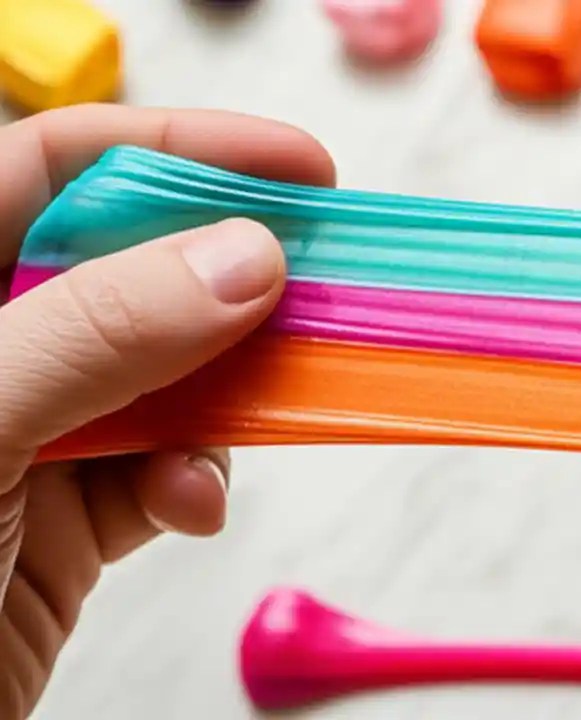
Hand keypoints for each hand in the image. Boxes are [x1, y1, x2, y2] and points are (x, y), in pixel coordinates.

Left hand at [0, 104, 333, 717]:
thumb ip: (97, 334)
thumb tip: (239, 262)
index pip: (54, 167)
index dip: (179, 150)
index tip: (299, 170)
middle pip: (134, 268)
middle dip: (228, 278)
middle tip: (320, 283)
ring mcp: (33, 430)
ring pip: (171, 371)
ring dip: (224, 399)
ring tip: (239, 427)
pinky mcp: (71, 513)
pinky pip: (167, 465)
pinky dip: (198, 480)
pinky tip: (188, 506)